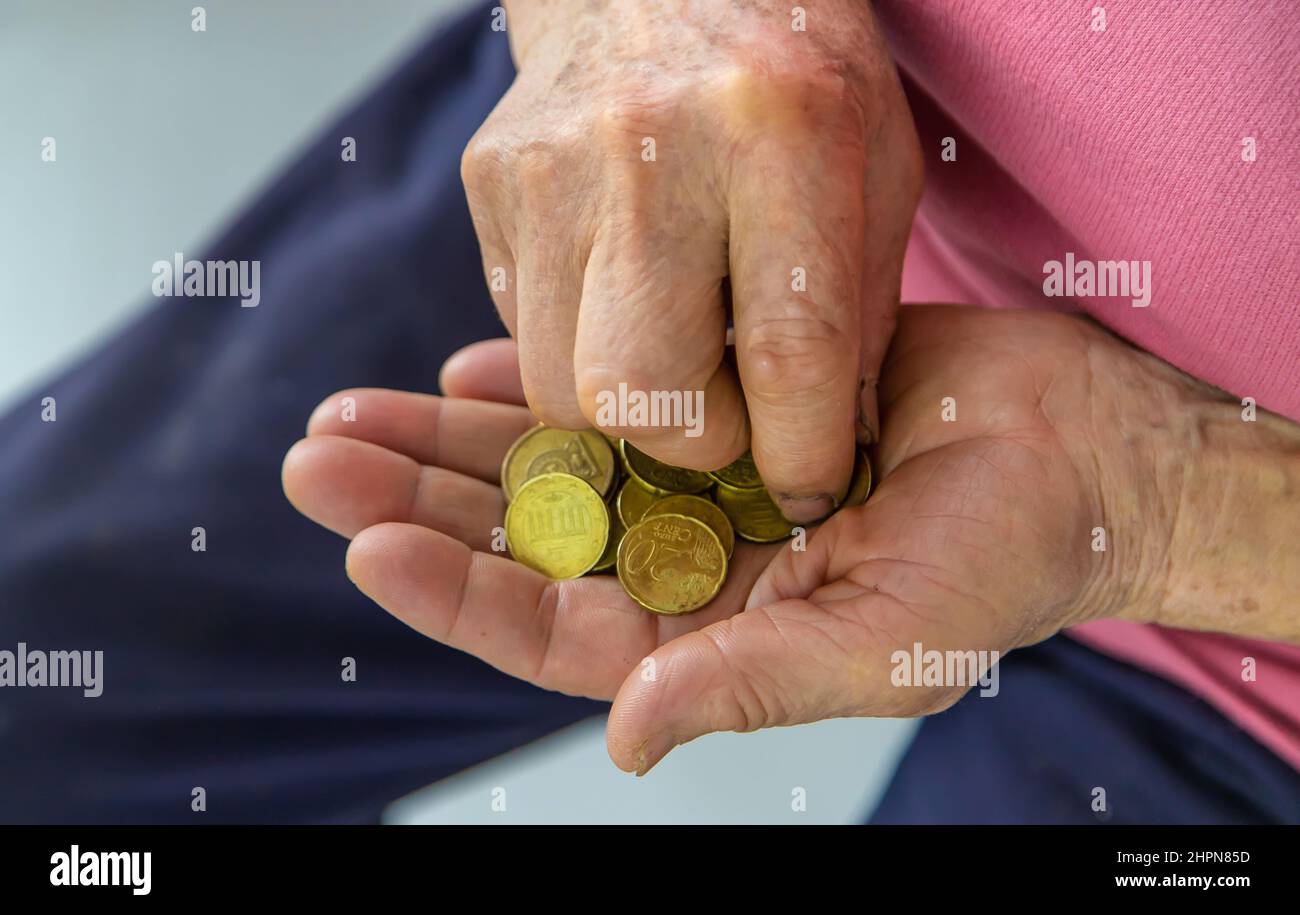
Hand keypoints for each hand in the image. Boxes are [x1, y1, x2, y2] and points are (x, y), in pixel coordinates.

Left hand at [283, 306, 1293, 773]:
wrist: (1079, 456)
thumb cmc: (997, 567)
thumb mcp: (879, 645)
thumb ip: (749, 686)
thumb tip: (630, 739)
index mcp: (706, 639)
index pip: (550, 629)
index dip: (456, 590)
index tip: (368, 543)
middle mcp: (683, 564)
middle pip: (523, 539)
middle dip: (418, 503)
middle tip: (320, 458)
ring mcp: (694, 480)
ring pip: (547, 464)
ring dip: (451, 439)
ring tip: (354, 412)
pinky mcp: (720, 405)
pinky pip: (610, 395)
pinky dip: (541, 380)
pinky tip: (472, 361)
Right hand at [462, 0, 922, 522]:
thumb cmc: (793, 76)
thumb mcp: (873, 169)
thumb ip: (857, 313)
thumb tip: (824, 451)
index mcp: (781, 133)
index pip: (789, 348)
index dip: (802, 450)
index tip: (805, 487)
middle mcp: (649, 149)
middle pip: (639, 391)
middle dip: (693, 439)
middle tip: (728, 409)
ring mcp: (550, 167)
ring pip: (563, 387)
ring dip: (628, 404)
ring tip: (676, 346)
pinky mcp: (488, 186)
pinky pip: (526, 336)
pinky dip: (579, 349)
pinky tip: (621, 297)